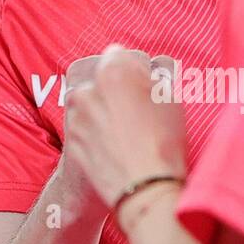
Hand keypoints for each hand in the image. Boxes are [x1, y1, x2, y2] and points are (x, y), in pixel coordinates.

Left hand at [66, 46, 186, 211]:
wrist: (143, 190)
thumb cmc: (163, 142)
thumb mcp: (172, 98)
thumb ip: (158, 72)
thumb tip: (152, 67)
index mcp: (114, 71)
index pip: (118, 54)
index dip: (133, 68)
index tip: (142, 83)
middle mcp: (88, 87)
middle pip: (100, 76)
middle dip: (114, 87)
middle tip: (134, 107)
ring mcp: (75, 114)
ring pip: (89, 100)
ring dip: (102, 107)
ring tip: (124, 129)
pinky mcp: (70, 138)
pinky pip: (83, 124)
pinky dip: (94, 128)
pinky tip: (114, 143)